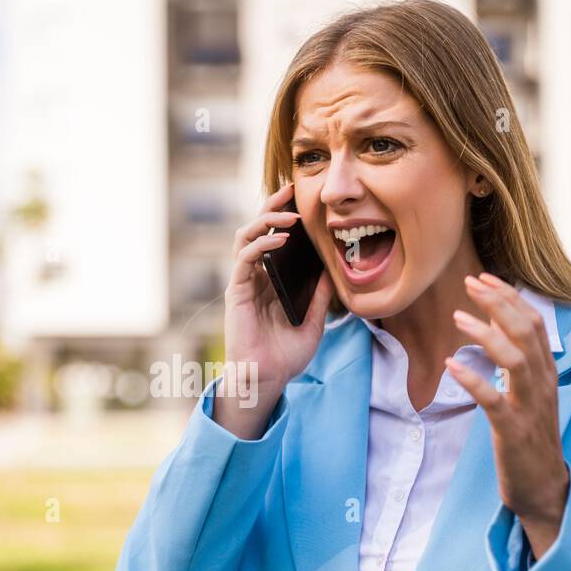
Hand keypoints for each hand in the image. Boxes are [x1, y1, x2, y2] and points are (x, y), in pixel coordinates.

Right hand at [214, 182, 334, 438]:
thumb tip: (334, 272)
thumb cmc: (285, 356)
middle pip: (258, 229)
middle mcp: (255, 277)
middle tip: (292, 189)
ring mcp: (243, 282)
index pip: (274, 238)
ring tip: (290, 215)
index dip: (285, 216)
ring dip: (266, 220)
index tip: (304, 198)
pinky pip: (245, 258)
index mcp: (271, 281)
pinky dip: (262, 243)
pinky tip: (281, 239)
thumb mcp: (313, 323)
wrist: (267, 380)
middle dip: (273, 206)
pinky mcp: (236, 291)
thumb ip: (320, 298)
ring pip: (246, 236)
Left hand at [444, 272, 569, 558]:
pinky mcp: (512, 432)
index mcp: (546, 374)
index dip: (510, 297)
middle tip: (468, 282)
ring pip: (514, 359)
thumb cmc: (531, 439)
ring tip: (457, 317)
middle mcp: (543, 385)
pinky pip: (493, 400)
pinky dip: (473, 380)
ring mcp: (530, 408)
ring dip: (485, 334)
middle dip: (498, 302)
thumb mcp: (530, 396)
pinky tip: (451, 365)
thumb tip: (501, 331)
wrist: (543, 488)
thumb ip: (520, 364)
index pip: (534, 323)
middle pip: (526, 331)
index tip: (484, 277)